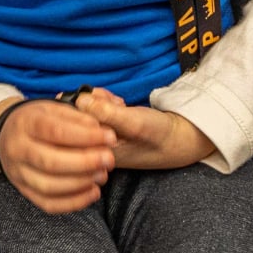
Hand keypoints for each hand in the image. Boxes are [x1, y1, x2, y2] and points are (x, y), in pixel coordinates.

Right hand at [0, 96, 115, 214]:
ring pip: (49, 186)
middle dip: (85, 162)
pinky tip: (93, 192)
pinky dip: (74, 202)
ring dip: (81, 183)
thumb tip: (101, 131)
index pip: (56, 131)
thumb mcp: (53, 108)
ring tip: (102, 175)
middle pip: (51, 162)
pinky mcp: (24, 191)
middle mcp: (17, 150)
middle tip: (109, 159)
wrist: (7, 136)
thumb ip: (77, 117)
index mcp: (25, 123)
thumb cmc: (37, 120)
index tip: (110, 137)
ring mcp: (18, 174)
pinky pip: (49, 204)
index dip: (86, 136)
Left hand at [71, 90, 214, 169]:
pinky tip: (120, 104)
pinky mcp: (109, 130)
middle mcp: (94, 148)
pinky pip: (98, 111)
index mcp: (95, 154)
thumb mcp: (134, 123)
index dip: (79, 104)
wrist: (182, 139)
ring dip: (100, 100)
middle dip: (91, 101)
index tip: (95, 99)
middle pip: (76, 117)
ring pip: (87, 111)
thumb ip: (106, 113)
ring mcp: (101, 139)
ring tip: (119, 103)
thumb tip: (79, 100)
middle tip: (113, 102)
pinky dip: (106, 103)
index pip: (69, 125)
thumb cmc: (159, 135)